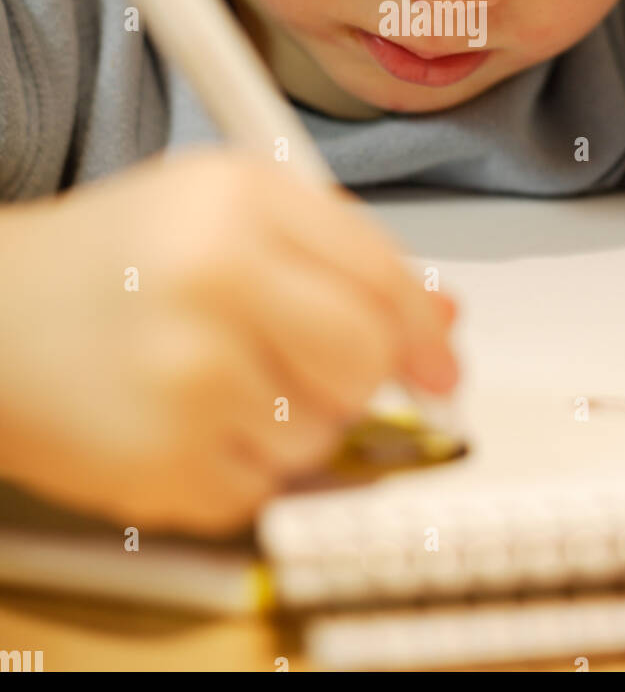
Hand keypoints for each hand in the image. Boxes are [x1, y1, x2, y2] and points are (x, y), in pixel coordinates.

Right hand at [0, 146, 457, 535]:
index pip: (381, 278)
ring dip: (291, 420)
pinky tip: (184, 417)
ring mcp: (186, 381)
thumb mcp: (226, 206)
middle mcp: (215, 282)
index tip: (439, 361)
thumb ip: (341, 249)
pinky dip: (238, 465)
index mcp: (240, 201)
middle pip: (364, 364)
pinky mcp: (160, 464)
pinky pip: (263, 490)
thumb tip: (440, 320)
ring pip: (321, 436)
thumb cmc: (115, 257)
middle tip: (305, 363)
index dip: (421, 329)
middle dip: (356, 375)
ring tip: (216, 376)